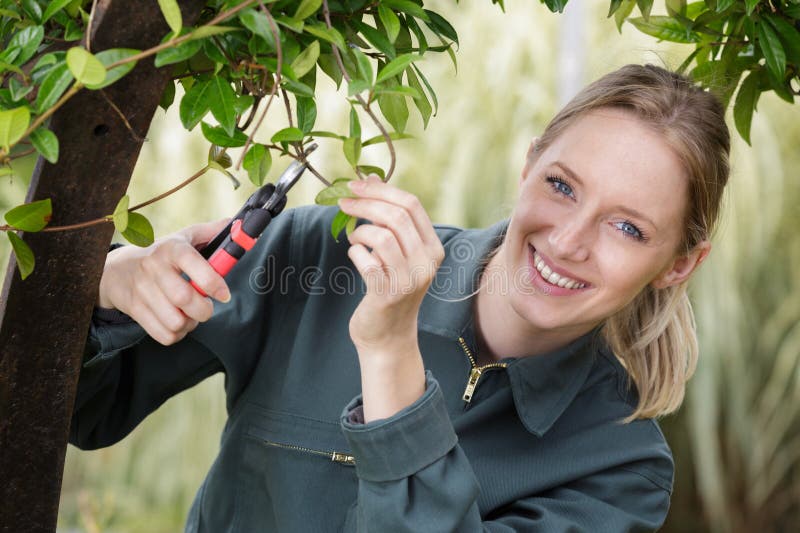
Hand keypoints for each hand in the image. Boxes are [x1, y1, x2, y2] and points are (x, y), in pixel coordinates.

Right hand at [97, 218, 230, 345]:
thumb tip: (238, 226)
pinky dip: (177, 334)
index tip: (224, 294)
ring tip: (190, 315)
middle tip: (206, 307)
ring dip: (190, 324)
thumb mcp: (184, 237)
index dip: (213, 282)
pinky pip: (163, 334)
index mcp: (171, 248)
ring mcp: (142, 290)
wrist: (116, 268)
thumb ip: (211, 232)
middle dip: (204, 310)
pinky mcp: (135, 309)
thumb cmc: (161, 254)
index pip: (192, 263)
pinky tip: (178, 323)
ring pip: (175, 321)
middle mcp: (154, 268)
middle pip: (184, 298)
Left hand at [339, 175, 444, 353]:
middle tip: (344, 202)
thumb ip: (390, 221)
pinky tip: (355, 256)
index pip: (411, 204)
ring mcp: (409, 279)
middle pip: (396, 216)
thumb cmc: (390, 289)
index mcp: (433, 247)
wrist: (388, 336)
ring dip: (360, 231)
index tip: (357, 184)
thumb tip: (371, 180)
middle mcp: (426, 262)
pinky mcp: (388, 294)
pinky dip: (355, 253)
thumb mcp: (399, 253)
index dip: (381, 189)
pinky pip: (366, 261)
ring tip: (353, 237)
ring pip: (382, 236)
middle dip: (365, 203)